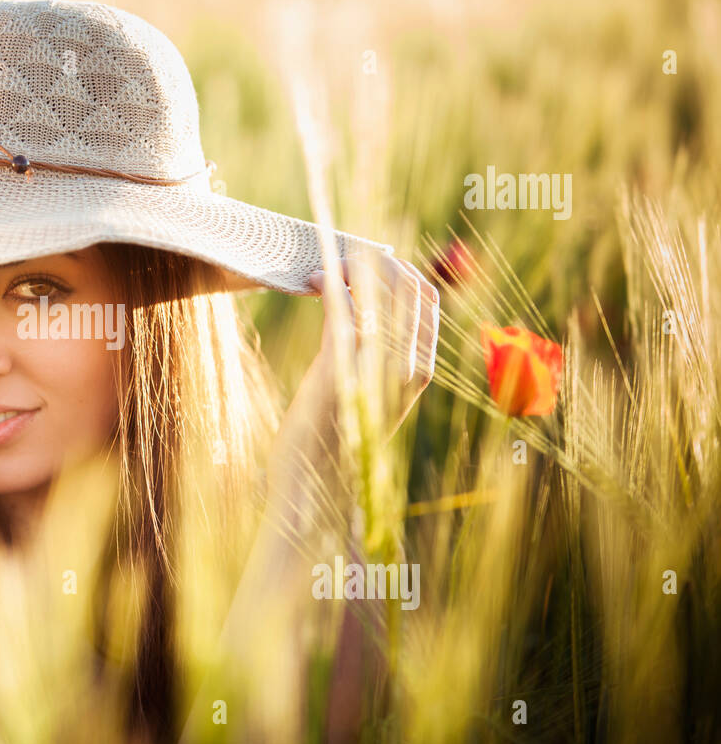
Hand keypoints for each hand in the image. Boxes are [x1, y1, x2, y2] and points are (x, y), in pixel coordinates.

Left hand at [304, 251, 439, 437]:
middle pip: (404, 284)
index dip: (400, 270)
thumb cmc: (338, 439)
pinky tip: (315, 279)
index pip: (426, 297)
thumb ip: (382, 360)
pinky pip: (341, 304)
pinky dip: (328, 282)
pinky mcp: (340, 362)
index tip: (370, 263)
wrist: (315, 482)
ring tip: (321, 273)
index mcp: (422, 368)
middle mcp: (408, 363)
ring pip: (373, 288)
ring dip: (345, 269)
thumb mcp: (372, 396)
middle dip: (373, 262)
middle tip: (341, 261)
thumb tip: (372, 319)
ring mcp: (377, 361)